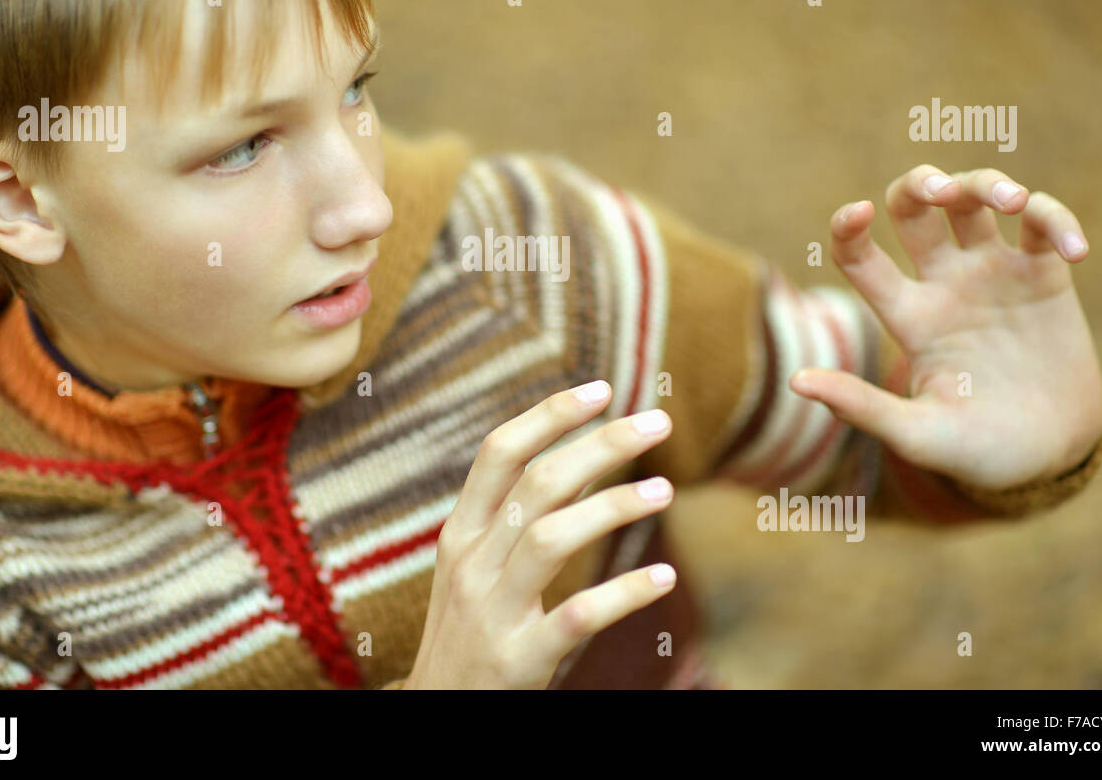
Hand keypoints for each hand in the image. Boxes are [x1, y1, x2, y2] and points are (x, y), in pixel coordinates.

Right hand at [404, 382, 677, 688]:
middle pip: (537, 483)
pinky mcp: (517, 660)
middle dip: (601, 445)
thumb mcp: (473, 566)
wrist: (436, 711)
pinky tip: (663, 578)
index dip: (549, 415)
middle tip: (658, 422)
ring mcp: (491, 612)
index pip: (498, 452)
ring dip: (613, 507)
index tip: (601, 388)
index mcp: (460, 532)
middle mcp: (471, 563)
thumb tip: (579, 456)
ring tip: (666, 490)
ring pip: (551, 538)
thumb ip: (513, 516)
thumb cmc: (468, 630)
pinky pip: (574, 618)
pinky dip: (621, 596)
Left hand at [787, 164, 1101, 490]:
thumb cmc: (978, 449)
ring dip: (988, 183)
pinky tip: (1075, 251)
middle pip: (914, 207)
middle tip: (940, 190)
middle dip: (920, 183)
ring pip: (975, 198)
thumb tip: (796, 383)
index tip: (857, 212)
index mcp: (907, 316)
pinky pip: (1044, 224)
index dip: (848, 228)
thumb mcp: (918, 434)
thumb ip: (862, 407)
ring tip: (1013, 200)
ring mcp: (992, 274)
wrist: (1053, 457)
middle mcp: (943, 284)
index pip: (859, 257)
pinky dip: (1057, 221)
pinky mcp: (1045, 275)